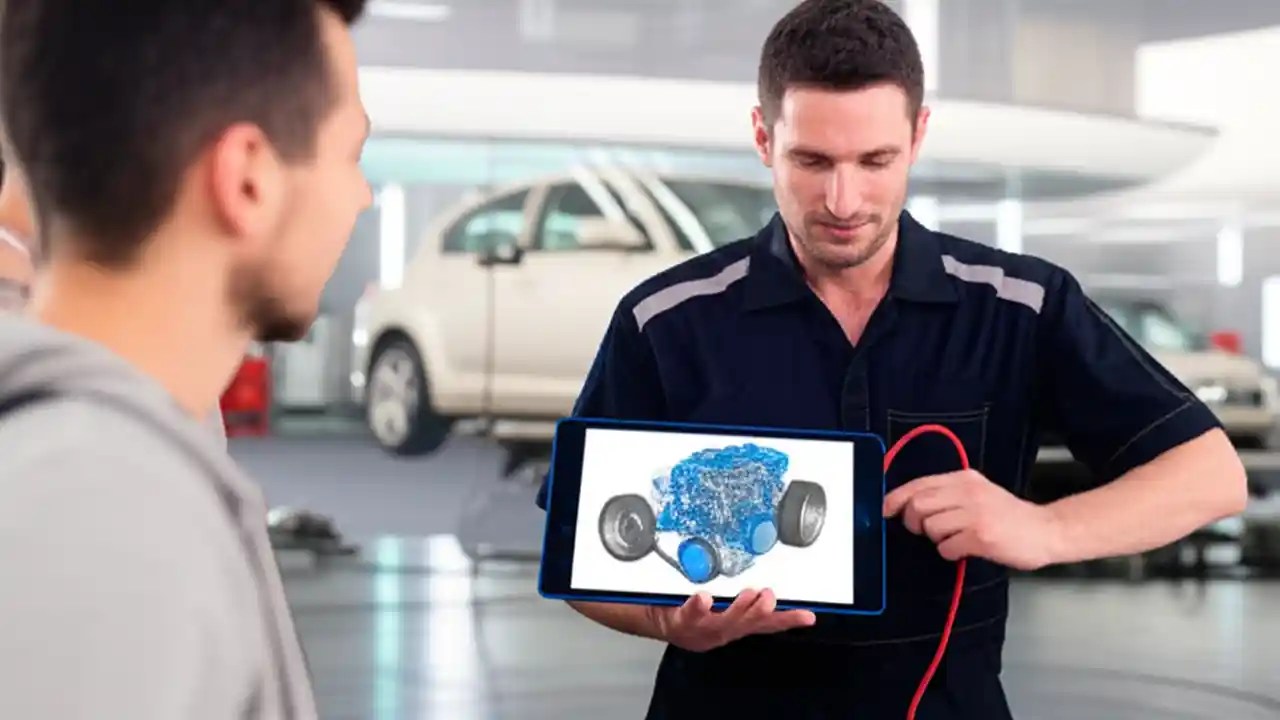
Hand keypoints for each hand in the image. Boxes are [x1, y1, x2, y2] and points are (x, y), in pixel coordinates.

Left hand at [646, 588, 815, 652]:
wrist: (653, 618)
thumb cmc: (688, 611)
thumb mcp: (721, 607)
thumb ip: (742, 600)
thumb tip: (767, 581)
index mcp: (734, 626)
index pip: (766, 625)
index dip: (787, 621)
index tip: (807, 616)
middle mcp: (721, 631)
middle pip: (747, 625)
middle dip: (761, 613)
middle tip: (770, 598)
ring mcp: (701, 629)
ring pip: (723, 622)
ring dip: (738, 610)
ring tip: (747, 595)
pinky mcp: (681, 621)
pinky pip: (691, 614)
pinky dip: (699, 607)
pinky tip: (705, 597)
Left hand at [883, 469, 1060, 570]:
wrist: (1046, 530)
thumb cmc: (1008, 515)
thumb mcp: (978, 492)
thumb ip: (947, 493)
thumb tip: (907, 503)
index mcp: (965, 478)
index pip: (919, 484)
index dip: (896, 498)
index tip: (885, 510)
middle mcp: (968, 492)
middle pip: (918, 505)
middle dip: (914, 522)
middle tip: (925, 530)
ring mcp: (975, 514)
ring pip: (930, 527)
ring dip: (937, 538)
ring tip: (956, 538)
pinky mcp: (981, 536)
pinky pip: (946, 547)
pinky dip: (950, 552)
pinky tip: (966, 548)